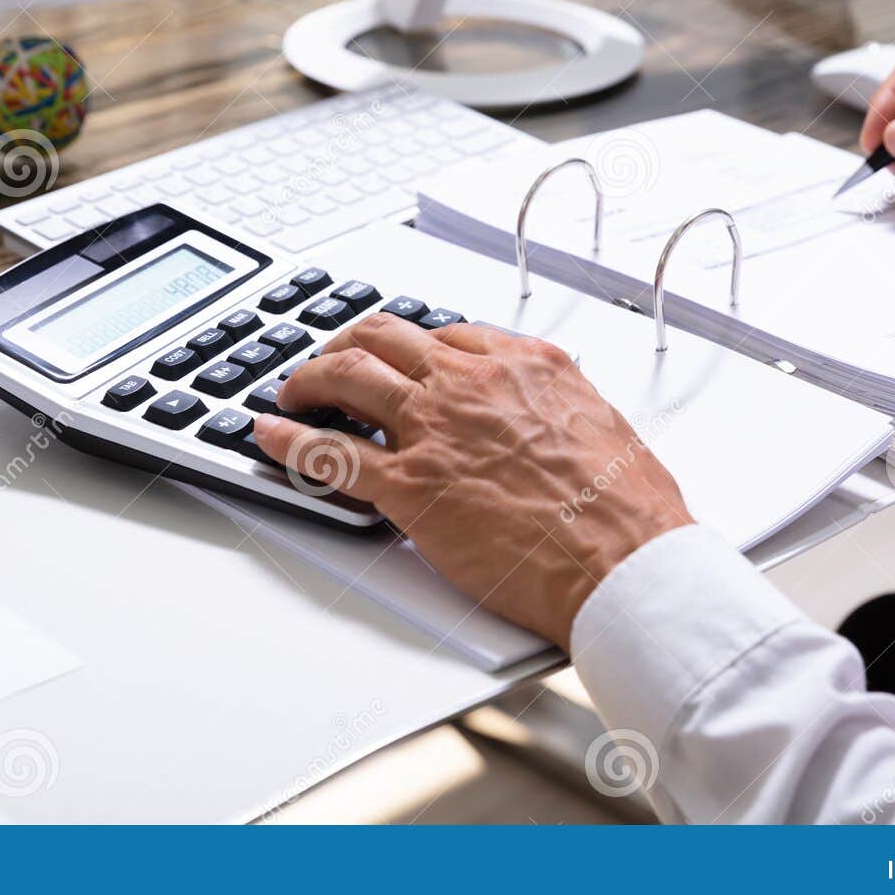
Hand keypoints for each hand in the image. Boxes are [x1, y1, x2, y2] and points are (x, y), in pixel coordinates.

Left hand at [253, 315, 692, 647]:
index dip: (410, 346)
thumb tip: (554, 421)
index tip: (399, 357)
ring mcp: (434, 430)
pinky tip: (268, 435)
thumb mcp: (601, 427)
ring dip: (309, 378)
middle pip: (384, 337)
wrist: (623, 561)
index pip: (447, 333)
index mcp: (524, 365)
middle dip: (348, 344)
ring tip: (292, 391)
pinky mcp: (408, 487)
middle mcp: (472, 383)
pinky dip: (288, 439)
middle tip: (332, 362)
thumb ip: (561, 413)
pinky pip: (327, 453)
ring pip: (347, 375)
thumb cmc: (626, 509)